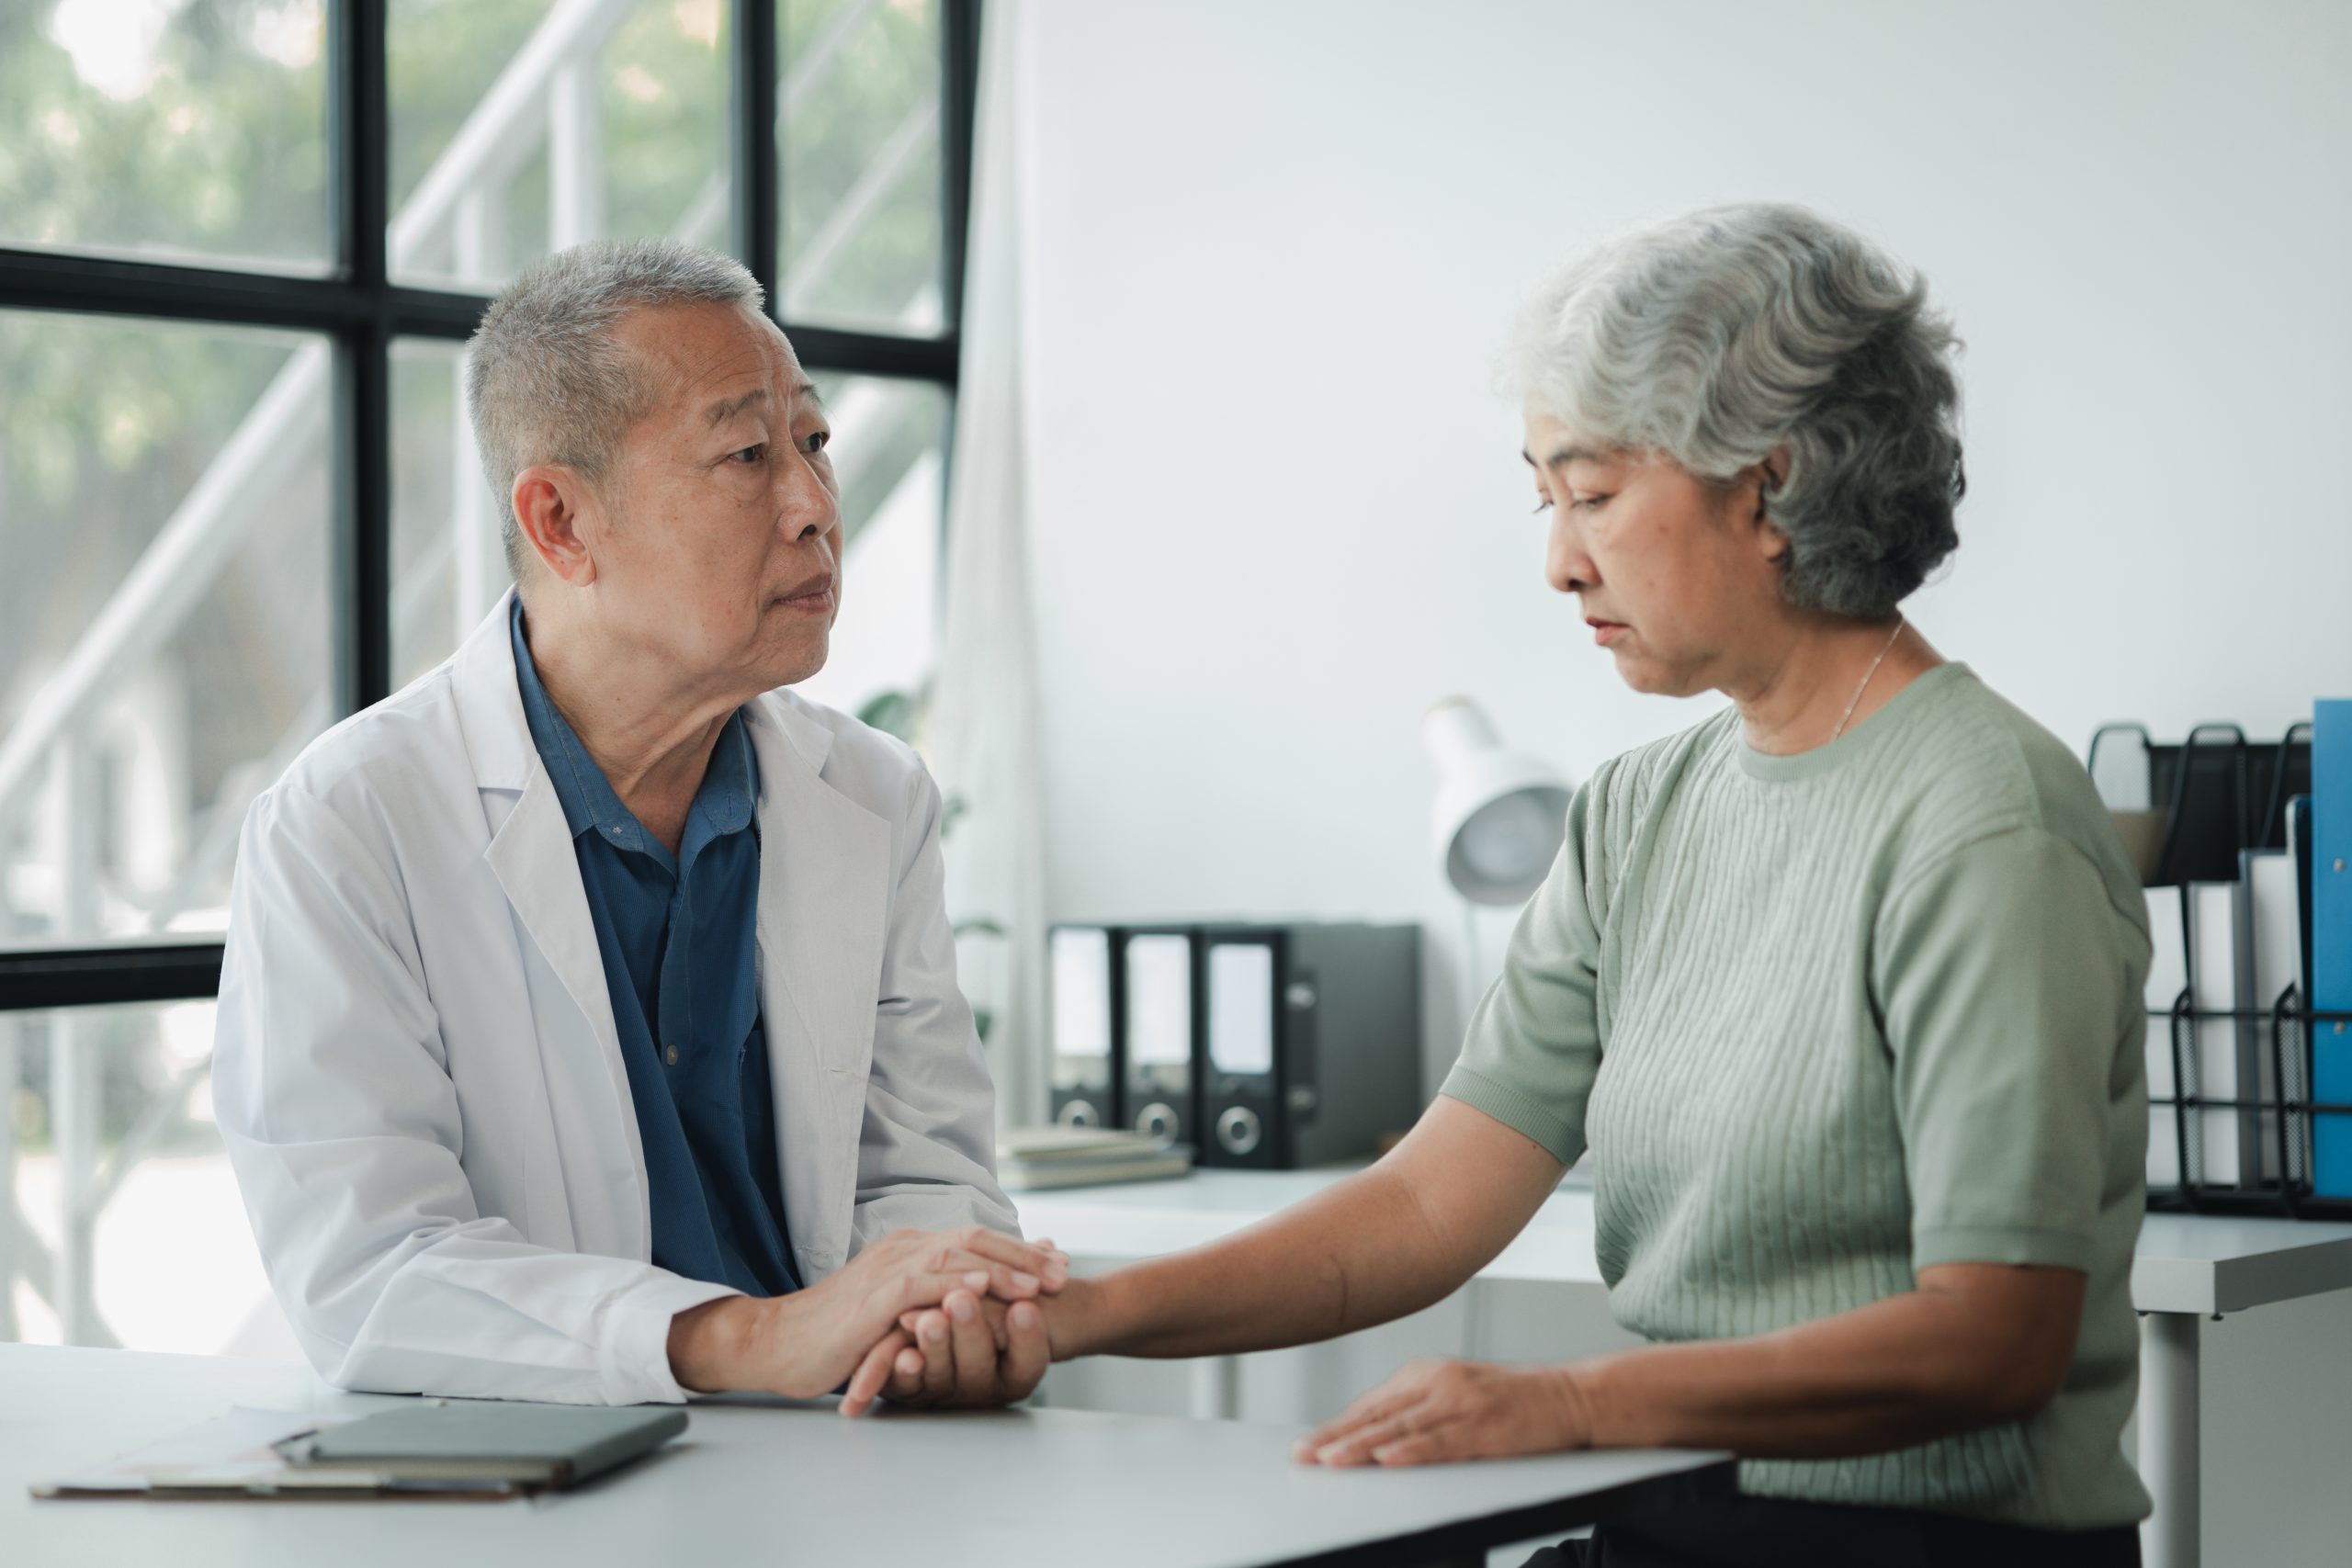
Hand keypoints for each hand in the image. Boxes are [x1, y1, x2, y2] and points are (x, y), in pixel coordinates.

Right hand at [668, 1226, 1066, 1399]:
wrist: (778, 1343)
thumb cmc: (835, 1334)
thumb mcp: (892, 1312)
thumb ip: (930, 1300)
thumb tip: (972, 1302)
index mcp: (908, 1248)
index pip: (974, 1239)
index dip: (1019, 1250)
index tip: (1055, 1263)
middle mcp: (903, 1248)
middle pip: (975, 1239)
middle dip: (1023, 1254)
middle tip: (1061, 1272)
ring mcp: (888, 1267)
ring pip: (956, 1255)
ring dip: (1003, 1268)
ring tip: (1039, 1283)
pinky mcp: (875, 1295)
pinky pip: (924, 1283)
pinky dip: (957, 1283)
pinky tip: (985, 1290)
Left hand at [1293, 1358, 1592, 1467]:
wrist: (1570, 1396)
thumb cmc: (1511, 1401)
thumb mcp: (1456, 1393)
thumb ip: (1416, 1409)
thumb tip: (1371, 1436)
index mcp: (1427, 1374)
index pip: (1372, 1405)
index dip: (1337, 1426)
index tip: (1307, 1445)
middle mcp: (1439, 1383)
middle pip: (1378, 1416)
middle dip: (1337, 1437)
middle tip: (1303, 1455)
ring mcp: (1462, 1403)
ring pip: (1402, 1429)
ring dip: (1363, 1447)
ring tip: (1331, 1460)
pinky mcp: (1486, 1426)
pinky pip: (1443, 1443)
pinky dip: (1413, 1452)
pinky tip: (1388, 1460)